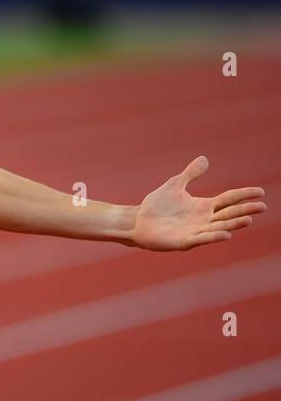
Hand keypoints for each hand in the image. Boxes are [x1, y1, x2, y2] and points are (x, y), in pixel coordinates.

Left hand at [132, 156, 264, 250]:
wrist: (138, 221)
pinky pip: (201, 239)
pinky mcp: (184, 241)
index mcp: (204, 206)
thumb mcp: (175, 185)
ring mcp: (196, 231)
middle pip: (228, 214)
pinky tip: (226, 234)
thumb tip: (204, 159)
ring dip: (233, 224)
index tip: (260, 191)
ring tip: (248, 219)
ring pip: (219, 227)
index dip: (244, 195)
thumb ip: (190, 174)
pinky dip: (213, 237)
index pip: (228, 199)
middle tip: (262, 206)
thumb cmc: (157, 205)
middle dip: (244, 210)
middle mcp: (204, 220)